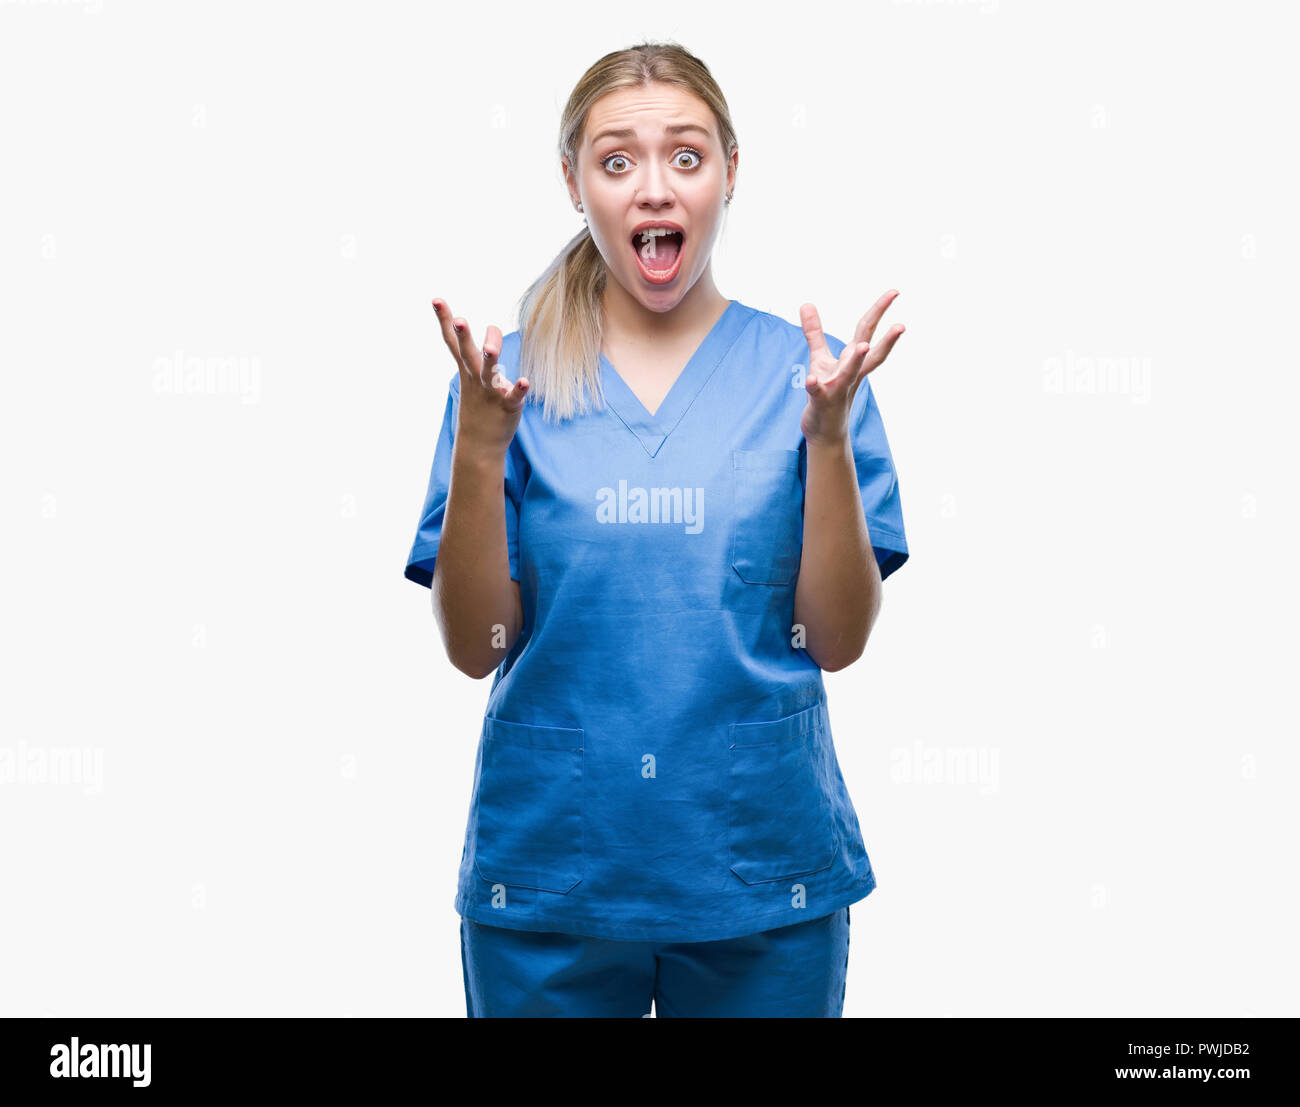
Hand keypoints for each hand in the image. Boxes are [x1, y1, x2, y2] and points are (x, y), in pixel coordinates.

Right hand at [432, 298, 529, 455]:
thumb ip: (483, 351)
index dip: (445, 320)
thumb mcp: (475, 377)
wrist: (479, 444)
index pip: (452, 341)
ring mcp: (491, 391)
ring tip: (491, 347)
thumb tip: (491, 332)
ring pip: (490, 371)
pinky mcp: (508, 405)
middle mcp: (476, 377)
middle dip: (463, 336)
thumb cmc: (479, 405)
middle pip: (468, 353)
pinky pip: (514, 395)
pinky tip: (526, 381)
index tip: (436, 299)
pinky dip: (520, 388)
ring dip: (490, 358)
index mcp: (467, 369)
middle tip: (460, 319)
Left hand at [799, 291, 903, 446]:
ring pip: (849, 373)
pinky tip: (810, 380)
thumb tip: (806, 303)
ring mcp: (838, 388)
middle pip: (870, 353)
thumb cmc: (827, 391)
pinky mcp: (822, 402)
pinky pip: (818, 393)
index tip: (894, 291)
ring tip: (861, 347)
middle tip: (901, 325)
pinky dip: (815, 385)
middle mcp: (851, 373)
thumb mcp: (820, 359)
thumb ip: (815, 332)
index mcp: (853, 360)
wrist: (825, 431)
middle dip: (886, 339)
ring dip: (855, 360)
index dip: (880, 311)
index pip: (868, 331)